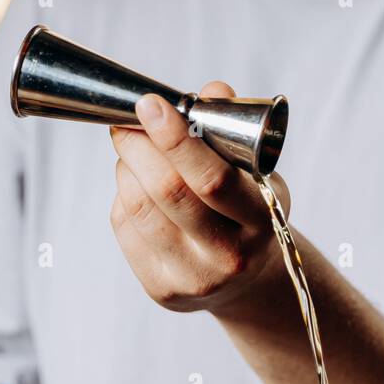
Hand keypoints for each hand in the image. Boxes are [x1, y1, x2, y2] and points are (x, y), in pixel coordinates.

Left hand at [109, 84, 288, 315]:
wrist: (246, 279)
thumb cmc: (248, 210)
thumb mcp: (256, 172)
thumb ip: (232, 130)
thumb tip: (211, 93)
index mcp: (260, 222)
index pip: (212, 179)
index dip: (175, 139)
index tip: (149, 105)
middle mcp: (229, 257)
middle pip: (167, 192)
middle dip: (138, 147)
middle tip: (127, 123)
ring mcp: (193, 279)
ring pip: (138, 207)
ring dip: (127, 168)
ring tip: (135, 154)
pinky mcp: (162, 290)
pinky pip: (125, 228)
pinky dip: (124, 197)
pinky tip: (139, 190)